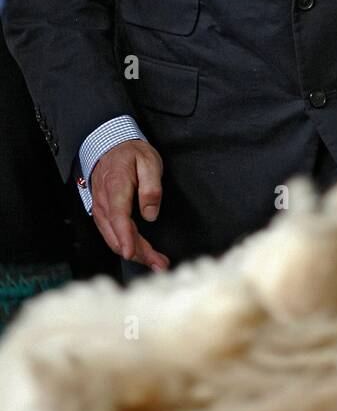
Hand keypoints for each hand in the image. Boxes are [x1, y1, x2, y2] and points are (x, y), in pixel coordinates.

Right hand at [90, 140, 169, 270]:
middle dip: (138, 253)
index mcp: (116, 187)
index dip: (125, 236)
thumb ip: (151, 187)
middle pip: (117, 234)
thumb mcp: (149, 161)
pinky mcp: (103, 214)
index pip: (119, 216)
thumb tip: (151, 214)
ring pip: (113, 238)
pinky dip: (125, 246)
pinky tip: (140, 252)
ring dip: (134, 253)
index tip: (130, 252)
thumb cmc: (131, 153)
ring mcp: (101, 209)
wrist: (110, 146)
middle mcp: (104, 202)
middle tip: (160, 264)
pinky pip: (112, 234)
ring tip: (156, 262)